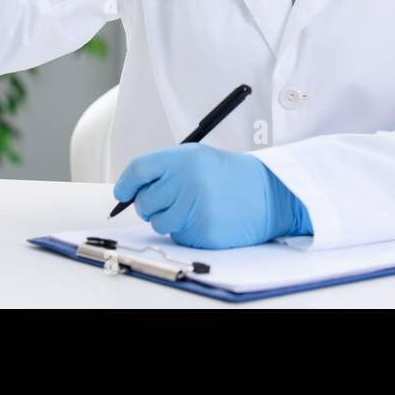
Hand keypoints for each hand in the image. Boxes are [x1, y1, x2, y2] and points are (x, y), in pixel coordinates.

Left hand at [113, 143, 312, 248]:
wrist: (271, 194)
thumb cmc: (232, 175)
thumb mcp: (199, 157)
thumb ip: (166, 168)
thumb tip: (132, 189)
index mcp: (183, 158)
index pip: (138, 170)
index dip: (126, 183)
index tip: (123, 193)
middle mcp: (186, 182)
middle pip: (144, 200)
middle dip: (151, 203)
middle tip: (170, 199)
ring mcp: (194, 209)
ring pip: (158, 222)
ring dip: (169, 218)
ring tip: (193, 207)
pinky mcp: (202, 232)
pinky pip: (177, 236)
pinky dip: (186, 231)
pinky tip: (205, 218)